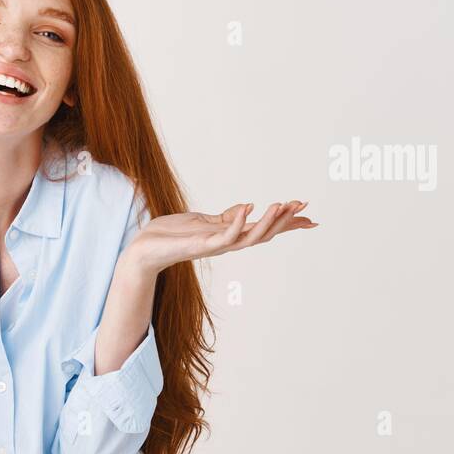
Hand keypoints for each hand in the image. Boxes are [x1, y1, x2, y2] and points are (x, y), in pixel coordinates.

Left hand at [123, 200, 316, 271]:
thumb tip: (247, 207)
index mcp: (229, 236)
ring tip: (281, 204)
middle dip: (284, 221)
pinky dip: (237, 222)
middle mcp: (226, 244)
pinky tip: (248, 208)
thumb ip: (225, 217)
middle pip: (264, 234)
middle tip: (303, 207)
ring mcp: (215, 245)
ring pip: (250, 237)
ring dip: (267, 222)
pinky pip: (225, 235)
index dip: (286, 222)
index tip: (308, 213)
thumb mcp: (203, 221)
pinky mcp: (201, 244)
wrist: (145, 248)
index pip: (264, 229)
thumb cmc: (171, 235)